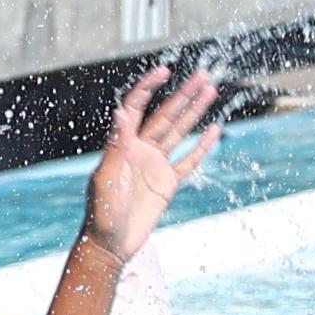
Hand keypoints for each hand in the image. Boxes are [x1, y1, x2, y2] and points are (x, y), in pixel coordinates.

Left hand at [80, 62, 221, 262]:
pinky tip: (214, 129)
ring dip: (194, 112)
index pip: (136, 108)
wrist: (110, 244)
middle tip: (202, 75)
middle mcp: (140, 150)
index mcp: (123, 145)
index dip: (148, 88)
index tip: (164, 71)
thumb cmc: (100, 213)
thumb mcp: (106, 178)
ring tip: (210, 91)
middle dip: (183, 94)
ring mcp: (156, 165)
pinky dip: (202, 147)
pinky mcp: (168, 184)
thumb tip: (120, 112)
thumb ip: (116, 146)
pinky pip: (188, 161)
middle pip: (165, 115)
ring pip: (179, 132)